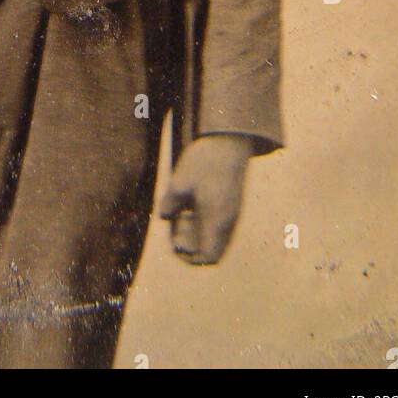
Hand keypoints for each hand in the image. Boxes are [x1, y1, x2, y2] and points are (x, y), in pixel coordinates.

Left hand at [158, 134, 253, 264]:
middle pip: (212, 251)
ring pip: (216, 237)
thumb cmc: (205, 161)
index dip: (189, 258)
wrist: (230, 140)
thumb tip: (164, 217)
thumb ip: (169, 205)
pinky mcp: (232, 203)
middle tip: (178, 222)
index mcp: (217, 221)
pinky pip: (219, 224)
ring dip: (197, 233)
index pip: (208, 258)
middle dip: (191, 244)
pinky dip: (204, 222)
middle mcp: (228, 222)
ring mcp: (232, 213)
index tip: (175, 242)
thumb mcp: (179, 182)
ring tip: (183, 212)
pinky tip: (191, 203)